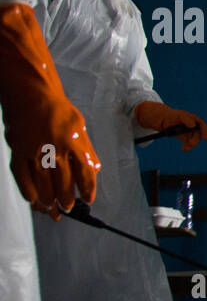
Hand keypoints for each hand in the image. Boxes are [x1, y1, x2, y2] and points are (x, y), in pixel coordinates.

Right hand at [0, 2, 100, 215]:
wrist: (30, 91)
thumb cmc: (56, 108)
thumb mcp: (79, 125)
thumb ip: (86, 148)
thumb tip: (94, 169)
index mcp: (75, 140)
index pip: (85, 172)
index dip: (88, 189)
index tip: (89, 199)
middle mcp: (56, 146)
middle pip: (63, 181)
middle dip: (67, 199)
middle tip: (70, 208)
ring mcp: (35, 149)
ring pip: (43, 182)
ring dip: (49, 199)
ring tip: (53, 210)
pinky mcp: (18, 149)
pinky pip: (22, 175)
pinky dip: (28, 190)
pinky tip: (34, 200)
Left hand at [134, 100, 206, 150]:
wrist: (161, 120)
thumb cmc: (170, 115)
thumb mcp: (178, 115)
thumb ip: (186, 119)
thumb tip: (193, 125)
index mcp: (193, 119)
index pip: (202, 126)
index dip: (206, 132)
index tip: (206, 138)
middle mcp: (192, 126)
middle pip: (198, 135)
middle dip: (195, 140)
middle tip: (190, 144)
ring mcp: (188, 132)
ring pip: (193, 140)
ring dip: (190, 145)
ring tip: (184, 148)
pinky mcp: (183, 138)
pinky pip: (187, 144)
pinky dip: (186, 147)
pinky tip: (182, 149)